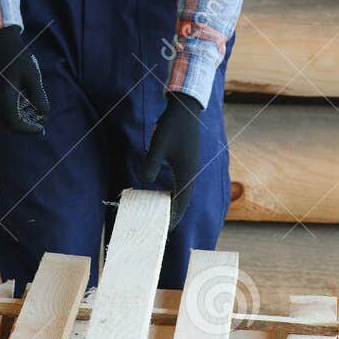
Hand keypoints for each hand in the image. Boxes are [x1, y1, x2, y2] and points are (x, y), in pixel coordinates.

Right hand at [0, 24, 49, 134]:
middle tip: (41, 125)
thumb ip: (39, 96)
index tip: (42, 129)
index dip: (29, 130)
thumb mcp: (33, 76)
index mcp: (4, 97)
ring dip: (21, 118)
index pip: (15, 124)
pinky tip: (27, 102)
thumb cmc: (18, 57)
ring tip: (36, 113)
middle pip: (9, 123)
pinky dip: (15, 110)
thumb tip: (44, 115)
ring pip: (6, 115)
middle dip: (26, 126)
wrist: (0, 41)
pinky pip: (3, 107)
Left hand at [139, 89, 202, 228]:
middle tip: (163, 225)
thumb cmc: (172, 126)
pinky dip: (177, 191)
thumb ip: (151, 164)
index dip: (174, 216)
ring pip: (185, 190)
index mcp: (187, 172)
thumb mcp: (158, 145)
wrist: (185, 108)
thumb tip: (146, 180)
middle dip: (175, 213)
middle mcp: (192, 172)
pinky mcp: (189, 160)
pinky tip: (167, 192)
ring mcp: (192, 166)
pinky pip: (184, 182)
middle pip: (185, 199)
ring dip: (176, 202)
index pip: (182, 202)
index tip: (166, 229)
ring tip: (165, 212)